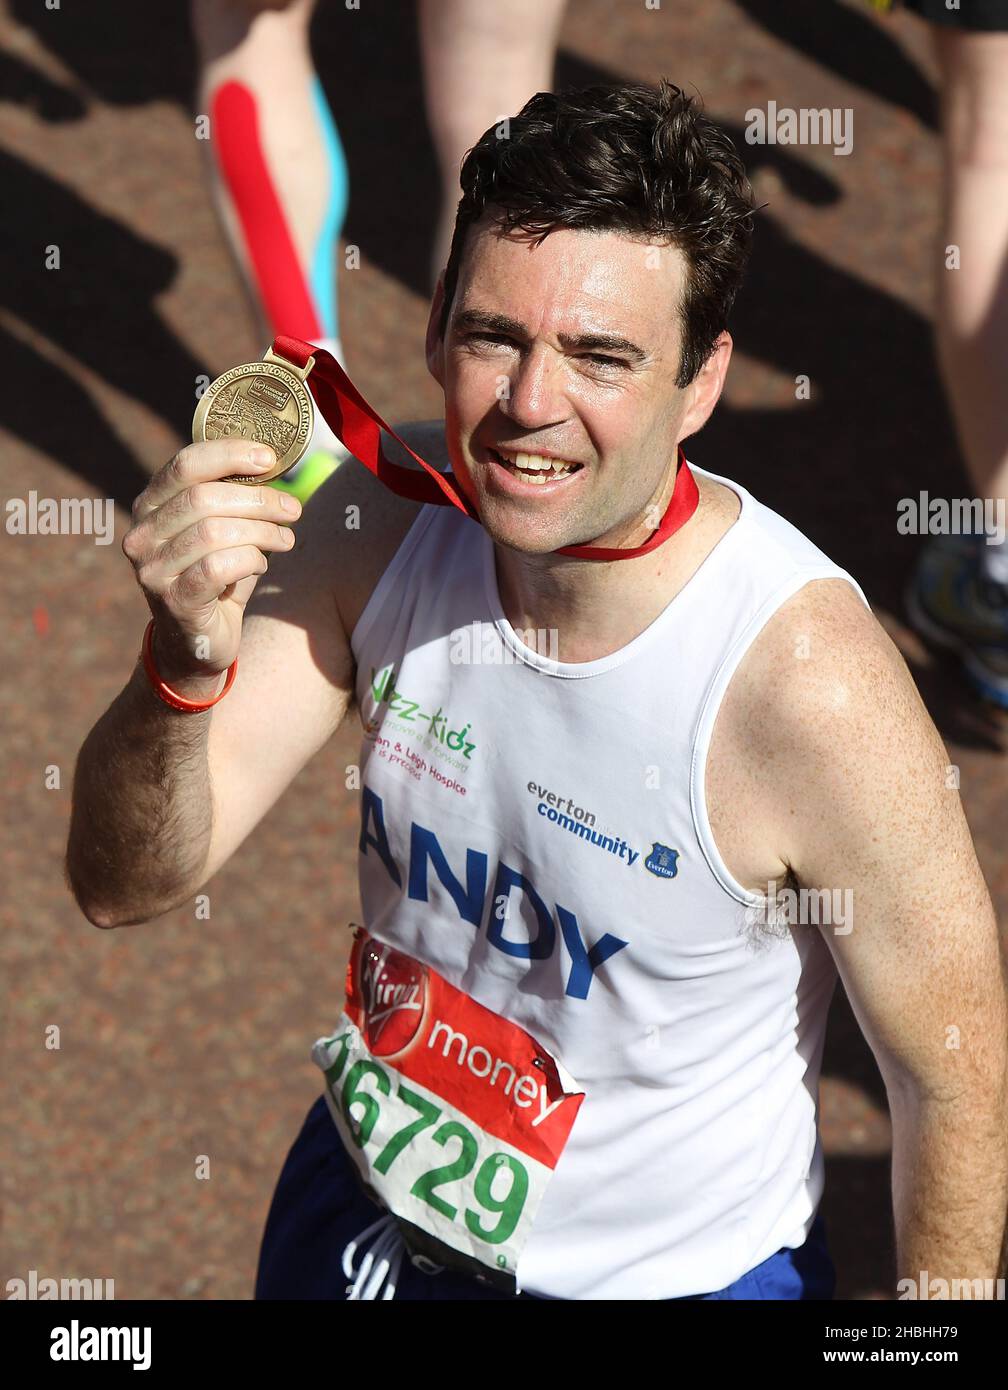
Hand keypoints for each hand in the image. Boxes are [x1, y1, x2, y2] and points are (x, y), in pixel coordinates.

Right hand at [122, 440, 301, 685]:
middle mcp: (142, 535)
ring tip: (285, 539)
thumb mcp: (220, 531)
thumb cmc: (215, 578)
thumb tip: (271, 465)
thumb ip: (233, 499)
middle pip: (204, 498)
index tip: (268, 458)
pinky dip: (251, 561)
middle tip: (292, 509)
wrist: (197, 643)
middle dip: (258, 500)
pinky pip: (220, 567)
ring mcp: (152, 570)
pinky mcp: (173, 600)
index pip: (184, 465)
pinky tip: (261, 565)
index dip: (228, 455)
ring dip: (261, 532)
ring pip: (215, 532)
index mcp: (150, 506)